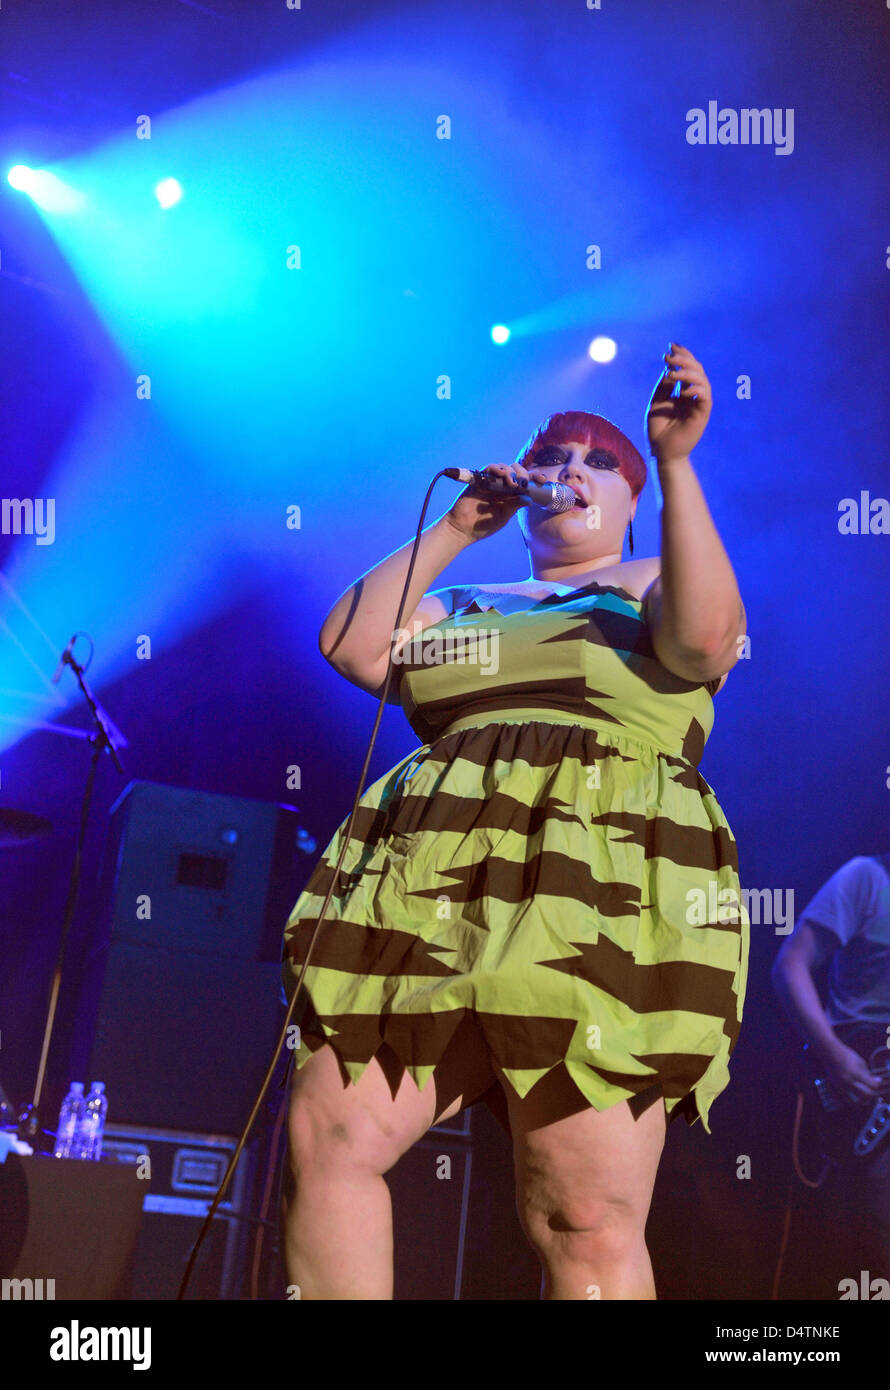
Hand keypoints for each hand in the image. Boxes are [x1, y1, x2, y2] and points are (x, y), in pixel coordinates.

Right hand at [443, 461, 549, 542]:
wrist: (463, 530)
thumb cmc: (483, 526)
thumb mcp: (503, 516)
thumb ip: (514, 506)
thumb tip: (529, 499)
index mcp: (510, 495)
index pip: (525, 482)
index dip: (534, 478)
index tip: (543, 480)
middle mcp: (502, 487)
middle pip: (516, 471)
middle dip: (524, 474)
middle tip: (524, 483)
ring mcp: (491, 482)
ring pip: (505, 467)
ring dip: (512, 472)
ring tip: (514, 483)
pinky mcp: (480, 480)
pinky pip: (490, 468)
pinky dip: (497, 468)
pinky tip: (502, 474)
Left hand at [646, 343, 711, 464]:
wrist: (662, 452)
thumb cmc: (658, 429)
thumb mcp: (657, 402)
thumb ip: (664, 386)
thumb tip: (669, 368)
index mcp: (683, 391)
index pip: (688, 368)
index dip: (682, 355)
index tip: (670, 345)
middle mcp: (693, 395)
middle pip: (696, 370)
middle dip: (684, 359)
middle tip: (668, 356)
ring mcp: (699, 403)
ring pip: (701, 380)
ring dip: (686, 372)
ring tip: (669, 373)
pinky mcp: (702, 414)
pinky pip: (704, 396)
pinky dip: (695, 388)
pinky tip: (681, 389)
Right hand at [821, 1042, 885, 1104]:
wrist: (829, 1053)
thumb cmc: (846, 1055)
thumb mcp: (860, 1062)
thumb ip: (868, 1074)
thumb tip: (877, 1082)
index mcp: (856, 1073)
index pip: (872, 1086)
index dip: (877, 1085)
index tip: (877, 1082)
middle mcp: (848, 1081)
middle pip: (866, 1095)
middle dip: (871, 1095)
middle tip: (871, 1091)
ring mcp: (840, 1086)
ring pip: (854, 1102)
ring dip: (861, 1101)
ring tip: (863, 1096)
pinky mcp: (834, 1088)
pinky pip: (845, 1100)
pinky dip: (850, 1101)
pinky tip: (853, 1096)